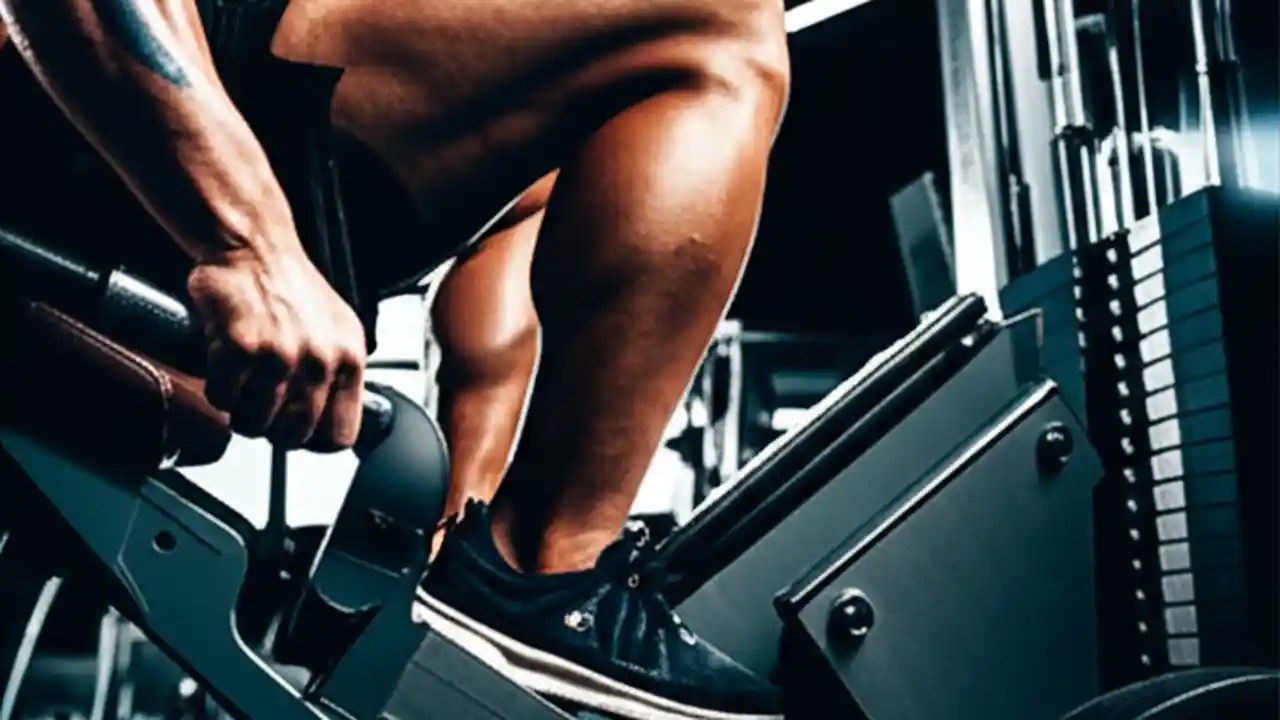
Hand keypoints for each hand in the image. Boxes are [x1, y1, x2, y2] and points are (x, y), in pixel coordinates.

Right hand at [187, 248, 366, 449]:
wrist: (253, 246)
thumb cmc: (289, 287)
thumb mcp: (336, 331)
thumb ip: (337, 376)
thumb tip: (329, 423)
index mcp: (350, 358)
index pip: (341, 435)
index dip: (313, 440)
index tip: (298, 432)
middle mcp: (321, 360)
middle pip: (293, 436)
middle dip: (271, 427)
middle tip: (260, 405)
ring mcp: (282, 355)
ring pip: (255, 423)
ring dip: (240, 409)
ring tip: (241, 382)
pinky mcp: (242, 347)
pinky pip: (223, 398)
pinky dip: (217, 388)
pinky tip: (224, 365)